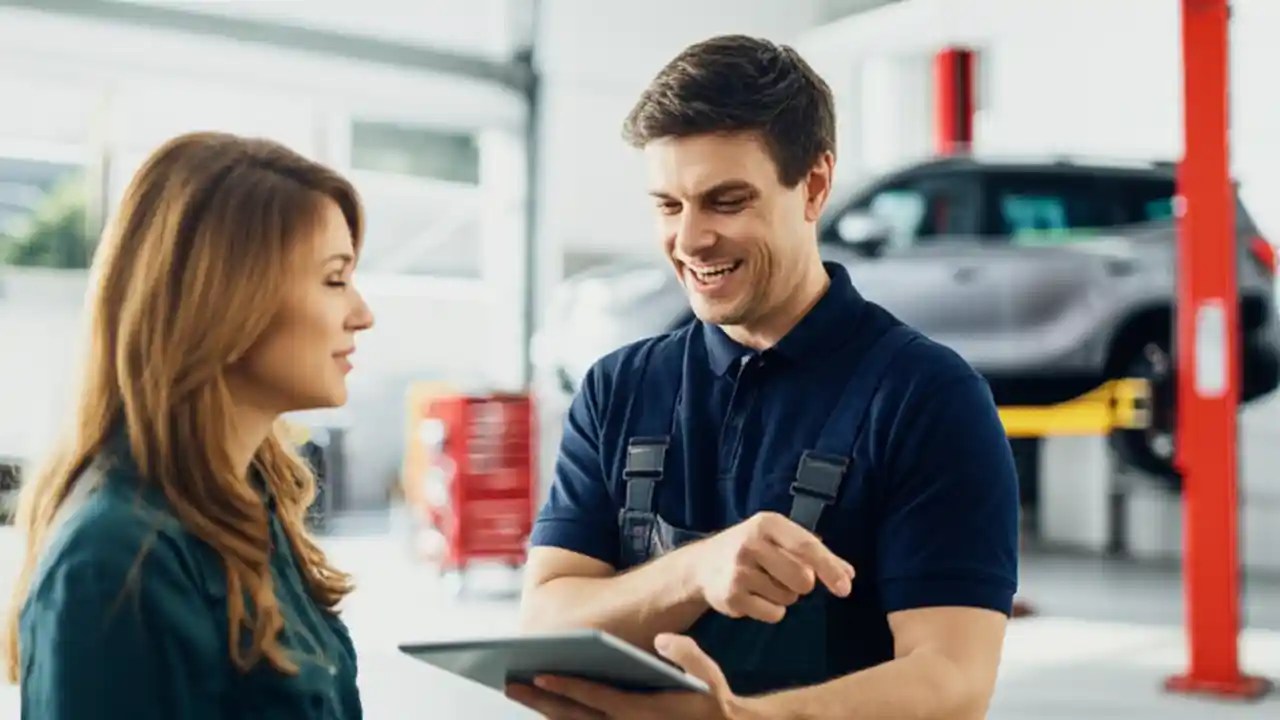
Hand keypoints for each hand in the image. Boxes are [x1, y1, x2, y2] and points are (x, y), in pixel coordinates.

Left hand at [505, 633, 764, 719]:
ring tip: (518, 689)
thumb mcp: (707, 673)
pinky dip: (560, 715)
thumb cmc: (712, 701)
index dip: (567, 686)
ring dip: (544, 709)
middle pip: (573, 716)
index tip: (540, 672)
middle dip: (541, 699)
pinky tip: (541, 700)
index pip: (597, 698)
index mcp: (644, 712)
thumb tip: (661, 640)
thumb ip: (685, 654)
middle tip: (511, 682)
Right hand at [690, 511, 853, 623]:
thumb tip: (849, 575)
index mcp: (767, 523)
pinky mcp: (731, 597)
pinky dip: (771, 610)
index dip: (829, 568)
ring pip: (788, 598)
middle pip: (802, 578)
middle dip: (803, 585)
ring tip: (763, 583)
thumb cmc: (752, 549)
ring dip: (784, 596)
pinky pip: (773, 614)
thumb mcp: (780, 539)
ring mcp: (739, 571)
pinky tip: (754, 597)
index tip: (845, 588)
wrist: (702, 565)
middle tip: (787, 578)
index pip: (806, 546)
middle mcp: (751, 544)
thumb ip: (815, 553)